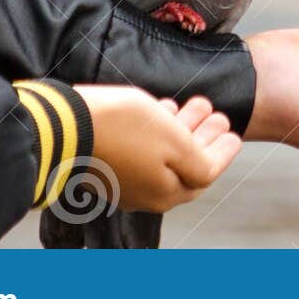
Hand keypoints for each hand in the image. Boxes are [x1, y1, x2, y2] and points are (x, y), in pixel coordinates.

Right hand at [73, 87, 242, 212]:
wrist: (64, 126)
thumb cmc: (123, 130)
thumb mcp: (175, 143)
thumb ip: (200, 161)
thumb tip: (212, 168)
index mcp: (166, 193)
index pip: (206, 173)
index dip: (223, 150)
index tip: (234, 133)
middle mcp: (145, 194)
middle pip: (185, 164)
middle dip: (204, 136)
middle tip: (216, 114)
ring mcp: (123, 181)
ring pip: (163, 154)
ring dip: (182, 128)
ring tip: (193, 104)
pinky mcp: (105, 164)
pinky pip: (141, 149)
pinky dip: (158, 130)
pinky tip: (161, 110)